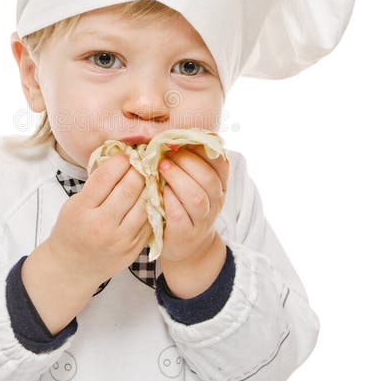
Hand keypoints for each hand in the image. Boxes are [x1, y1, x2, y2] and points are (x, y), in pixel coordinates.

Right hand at [47, 153, 151, 287]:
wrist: (71, 267)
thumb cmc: (71, 230)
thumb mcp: (74, 204)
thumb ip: (95, 185)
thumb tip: (119, 159)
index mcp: (82, 210)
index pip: (106, 176)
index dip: (119, 160)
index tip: (125, 154)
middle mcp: (101, 225)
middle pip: (129, 187)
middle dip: (139, 169)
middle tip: (142, 160)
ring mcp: (120, 239)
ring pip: (144, 203)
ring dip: (150, 185)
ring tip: (150, 174)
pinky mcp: (133, 249)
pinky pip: (149, 220)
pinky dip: (152, 204)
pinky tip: (152, 195)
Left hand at [158, 144, 229, 265]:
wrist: (188, 245)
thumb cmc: (185, 205)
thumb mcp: (193, 182)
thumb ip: (188, 162)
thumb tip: (170, 134)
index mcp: (219, 183)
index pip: (220, 161)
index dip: (202, 147)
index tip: (182, 138)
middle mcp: (216, 200)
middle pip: (208, 178)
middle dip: (187, 162)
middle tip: (166, 153)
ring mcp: (203, 219)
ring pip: (197, 198)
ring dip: (178, 179)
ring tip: (161, 167)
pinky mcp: (186, 233)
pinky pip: (181, 217)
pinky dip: (171, 202)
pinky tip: (160, 192)